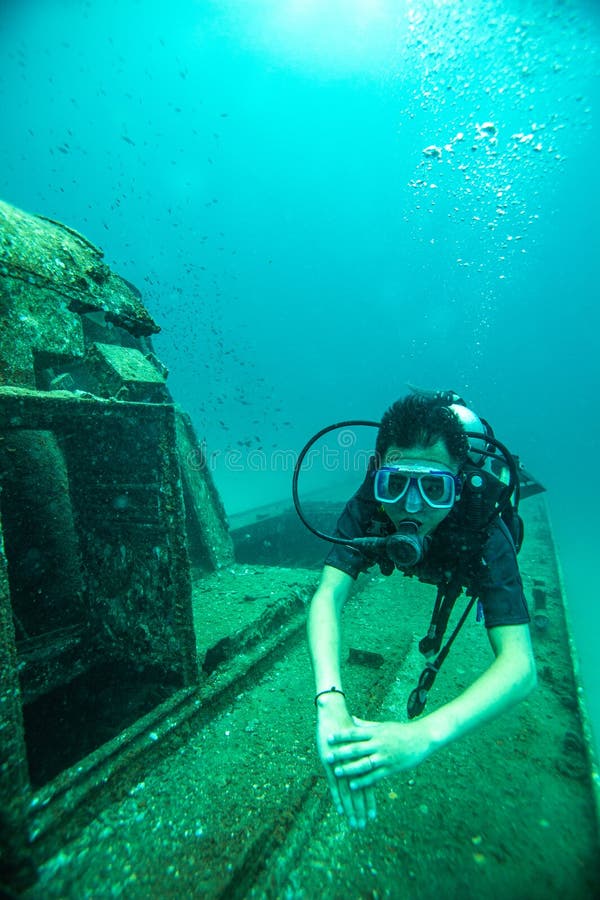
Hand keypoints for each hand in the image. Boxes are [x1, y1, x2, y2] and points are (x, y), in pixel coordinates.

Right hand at [316, 705, 376, 827]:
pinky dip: (339, 799)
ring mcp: (344, 766)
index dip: (368, 802)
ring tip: (355, 824)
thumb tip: (367, 758)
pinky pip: (337, 785)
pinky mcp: (332, 764)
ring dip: (352, 809)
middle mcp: (355, 766)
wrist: (335, 713)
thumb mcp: (355, 740)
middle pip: (360, 793)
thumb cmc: (344, 725)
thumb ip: (360, 752)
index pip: (366, 787)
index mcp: (360, 762)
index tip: (371, 816)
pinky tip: (341, 811)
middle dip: (361, 811)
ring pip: (350, 793)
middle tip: (362, 826)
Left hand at [325, 716, 433, 789]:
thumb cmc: (401, 731)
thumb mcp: (383, 725)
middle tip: (327, 757)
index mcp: (376, 732)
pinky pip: (375, 776)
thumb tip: (351, 720)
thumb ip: (366, 725)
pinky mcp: (391, 768)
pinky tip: (353, 785)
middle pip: (356, 749)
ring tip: (337, 772)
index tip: (329, 738)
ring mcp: (385, 756)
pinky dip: (363, 781)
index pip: (355, 733)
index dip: (341, 736)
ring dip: (349, 768)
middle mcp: (379, 744)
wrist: (422, 738)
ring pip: (364, 764)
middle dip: (341, 753)